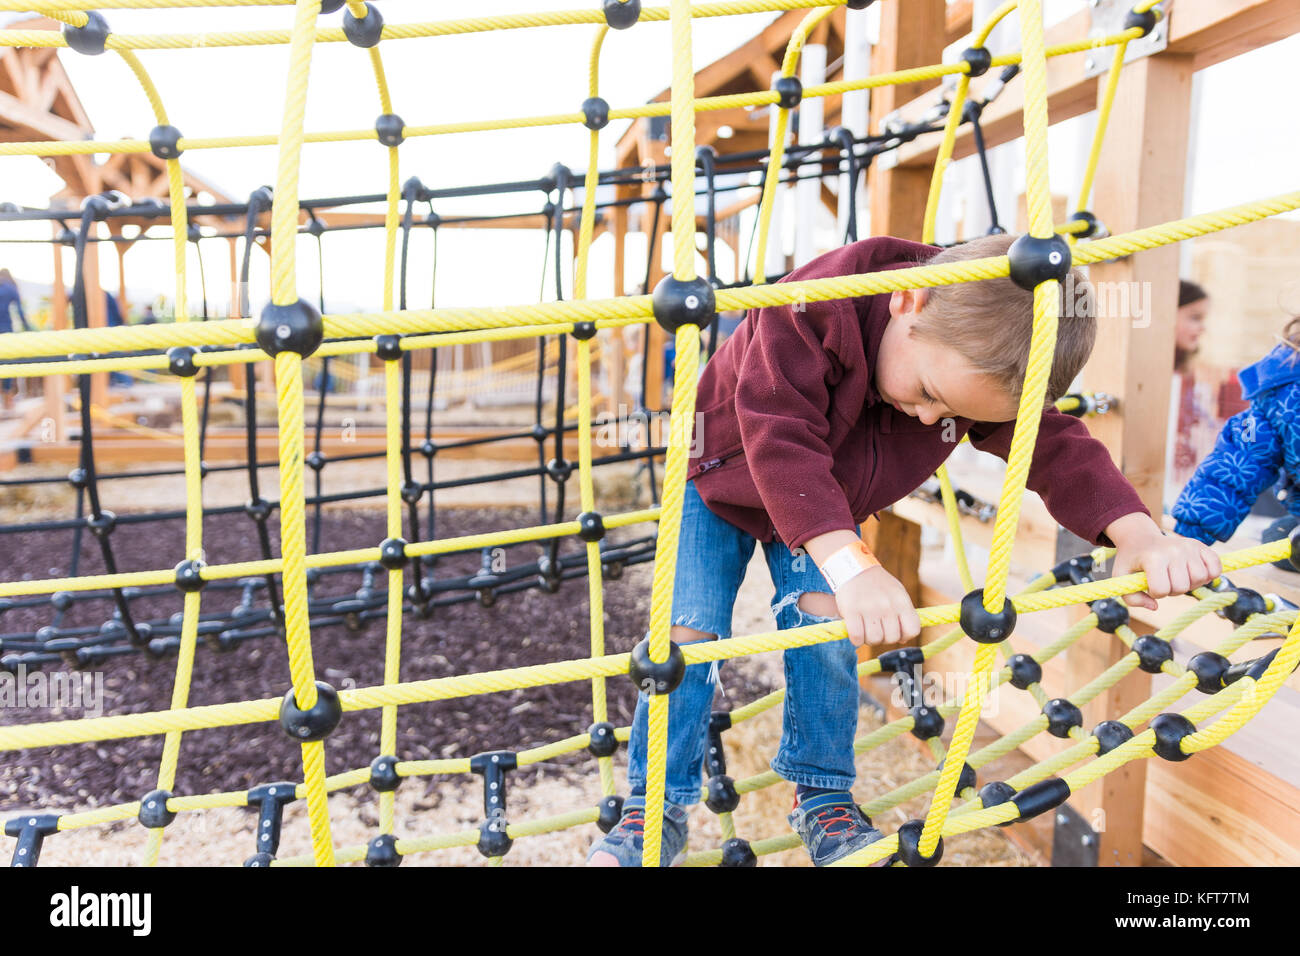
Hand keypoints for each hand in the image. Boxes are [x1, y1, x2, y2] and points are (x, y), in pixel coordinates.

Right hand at [834, 566, 921, 646]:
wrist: (854, 566)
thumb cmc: (877, 584)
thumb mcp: (896, 593)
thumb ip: (903, 614)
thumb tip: (903, 639)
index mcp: (901, 601)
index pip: (912, 630)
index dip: (904, 635)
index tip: (896, 631)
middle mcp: (887, 605)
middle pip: (891, 638)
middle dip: (884, 638)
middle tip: (876, 629)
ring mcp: (869, 608)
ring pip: (874, 639)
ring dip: (869, 639)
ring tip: (865, 630)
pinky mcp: (851, 610)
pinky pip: (857, 636)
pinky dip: (856, 639)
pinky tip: (855, 632)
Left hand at [1105, 513, 1221, 610]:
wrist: (1141, 538)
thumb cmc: (1132, 561)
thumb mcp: (1121, 578)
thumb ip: (1132, 598)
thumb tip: (1155, 607)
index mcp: (1152, 558)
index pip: (1161, 590)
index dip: (1154, 593)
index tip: (1149, 584)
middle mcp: (1173, 551)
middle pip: (1182, 587)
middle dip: (1172, 590)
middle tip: (1164, 580)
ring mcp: (1188, 547)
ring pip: (1201, 578)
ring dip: (1190, 583)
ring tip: (1177, 576)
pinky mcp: (1200, 546)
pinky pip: (1216, 567)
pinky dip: (1209, 574)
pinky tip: (1193, 572)